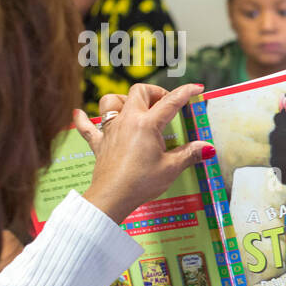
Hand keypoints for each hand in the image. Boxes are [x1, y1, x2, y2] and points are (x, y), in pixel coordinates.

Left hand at [76, 83, 212, 223]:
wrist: (112, 196)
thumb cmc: (141, 182)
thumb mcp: (171, 168)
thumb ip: (190, 154)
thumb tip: (207, 147)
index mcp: (147, 124)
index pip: (170, 102)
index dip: (185, 93)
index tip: (196, 88)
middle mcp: (127, 120)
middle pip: (139, 91)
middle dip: (154, 92)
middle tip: (165, 103)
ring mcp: (110, 130)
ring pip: (111, 101)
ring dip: (124, 100)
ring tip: (134, 108)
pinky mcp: (99, 143)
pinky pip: (87, 127)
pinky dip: (84, 119)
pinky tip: (79, 114)